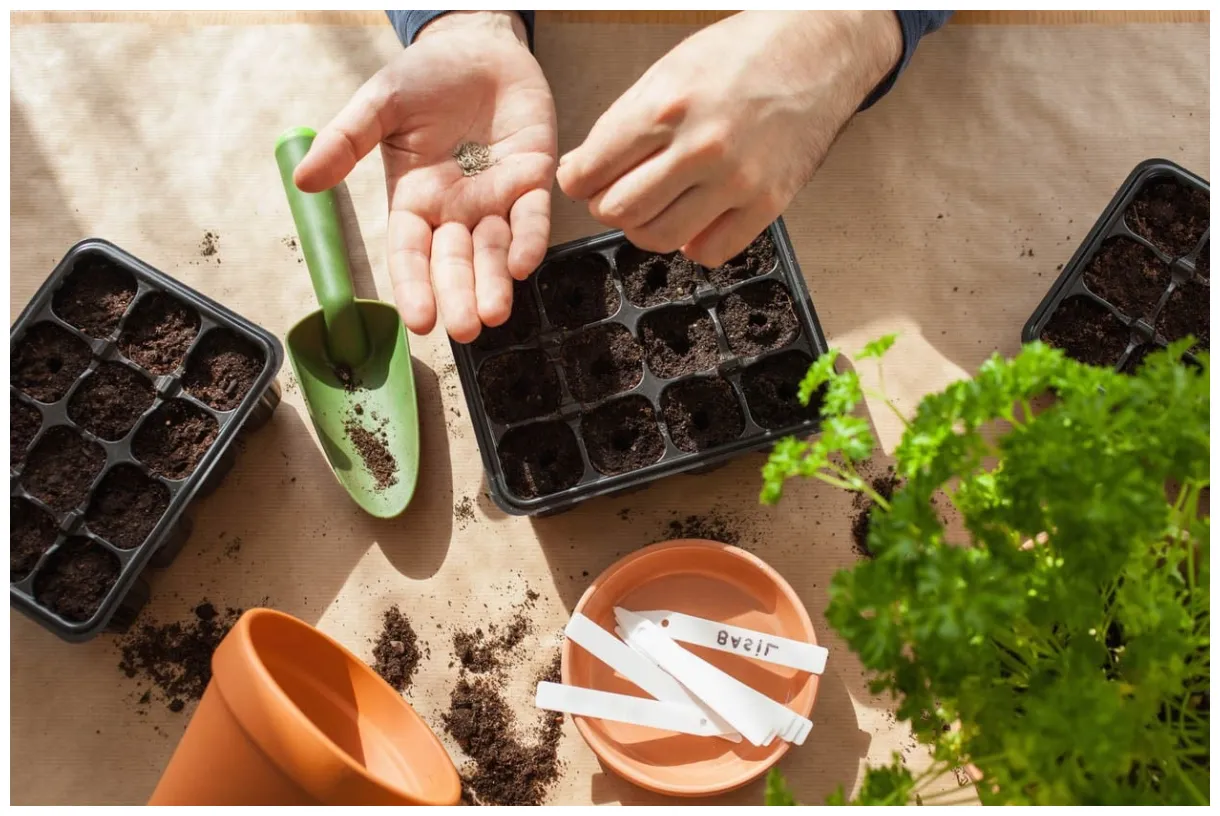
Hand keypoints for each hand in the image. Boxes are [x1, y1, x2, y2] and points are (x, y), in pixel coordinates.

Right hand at [295, 11, 556, 342]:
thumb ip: (346, 140)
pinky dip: (530, 240)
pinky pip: (532, 218)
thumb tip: (305, 180)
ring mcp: (496, 199)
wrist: (479, 44)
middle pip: (454, 264)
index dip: (413, 287)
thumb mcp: (379, 104)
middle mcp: (455, 210)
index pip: (410, 254)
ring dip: (495, 284)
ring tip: (493, 315)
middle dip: (459, 297)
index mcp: (414, 201)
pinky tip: (525, 265)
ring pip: (494, 252)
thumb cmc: (426, 76)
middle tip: (463, 330)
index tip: (419, 321)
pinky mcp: (533, 181)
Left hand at [556, 11, 900, 266]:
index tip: (586, 180)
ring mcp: (736, 180)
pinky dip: (693, 244)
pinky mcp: (768, 203)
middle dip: (609, 205)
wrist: (818, 50)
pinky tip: (695, 218)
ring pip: (658, 238)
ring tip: (657, 206)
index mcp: (665, 107)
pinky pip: (710, 252)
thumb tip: (579, 171)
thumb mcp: (667, 72)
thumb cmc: (741, 55)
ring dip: (646, 228)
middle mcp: (700, 147)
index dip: (578, 182)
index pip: (589, 173)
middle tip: (621, 191)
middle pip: (618, 211)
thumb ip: (620, 125)